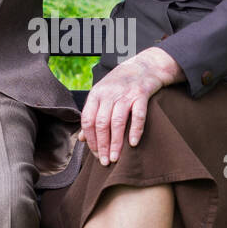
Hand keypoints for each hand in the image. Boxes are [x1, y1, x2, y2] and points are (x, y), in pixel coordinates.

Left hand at [81, 47, 183, 165]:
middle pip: (100, 123)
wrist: (145, 65)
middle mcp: (109, 94)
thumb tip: (81, 138)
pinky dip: (135, 130)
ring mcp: (125, 94)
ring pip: (116, 122)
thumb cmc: (121, 84)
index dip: (90, 139)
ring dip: (116, 143)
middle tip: (105, 162)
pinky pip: (138, 115)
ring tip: (116, 158)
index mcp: (96, 94)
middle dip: (102, 145)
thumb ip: (92, 115)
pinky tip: (133, 143)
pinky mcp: (141, 94)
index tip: (95, 154)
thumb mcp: (102, 95)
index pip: (87, 120)